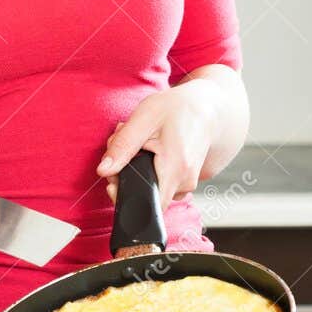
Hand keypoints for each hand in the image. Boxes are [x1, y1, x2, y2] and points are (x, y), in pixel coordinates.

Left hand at [96, 84, 215, 208]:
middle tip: (125, 149)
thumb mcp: (145, 119)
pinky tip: (150, 150)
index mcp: (175, 169)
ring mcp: (187, 184)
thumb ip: (122, 146)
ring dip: (137, 171)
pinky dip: (150, 169)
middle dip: (127, 176)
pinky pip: (162, 183)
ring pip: (152, 187)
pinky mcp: (186, 181)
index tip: (113, 179)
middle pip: (145, 194)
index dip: (125, 195)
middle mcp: (185, 182)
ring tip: (139, 145)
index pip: (147, 204)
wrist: (208, 107)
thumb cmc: (178, 108)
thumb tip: (103, 170)